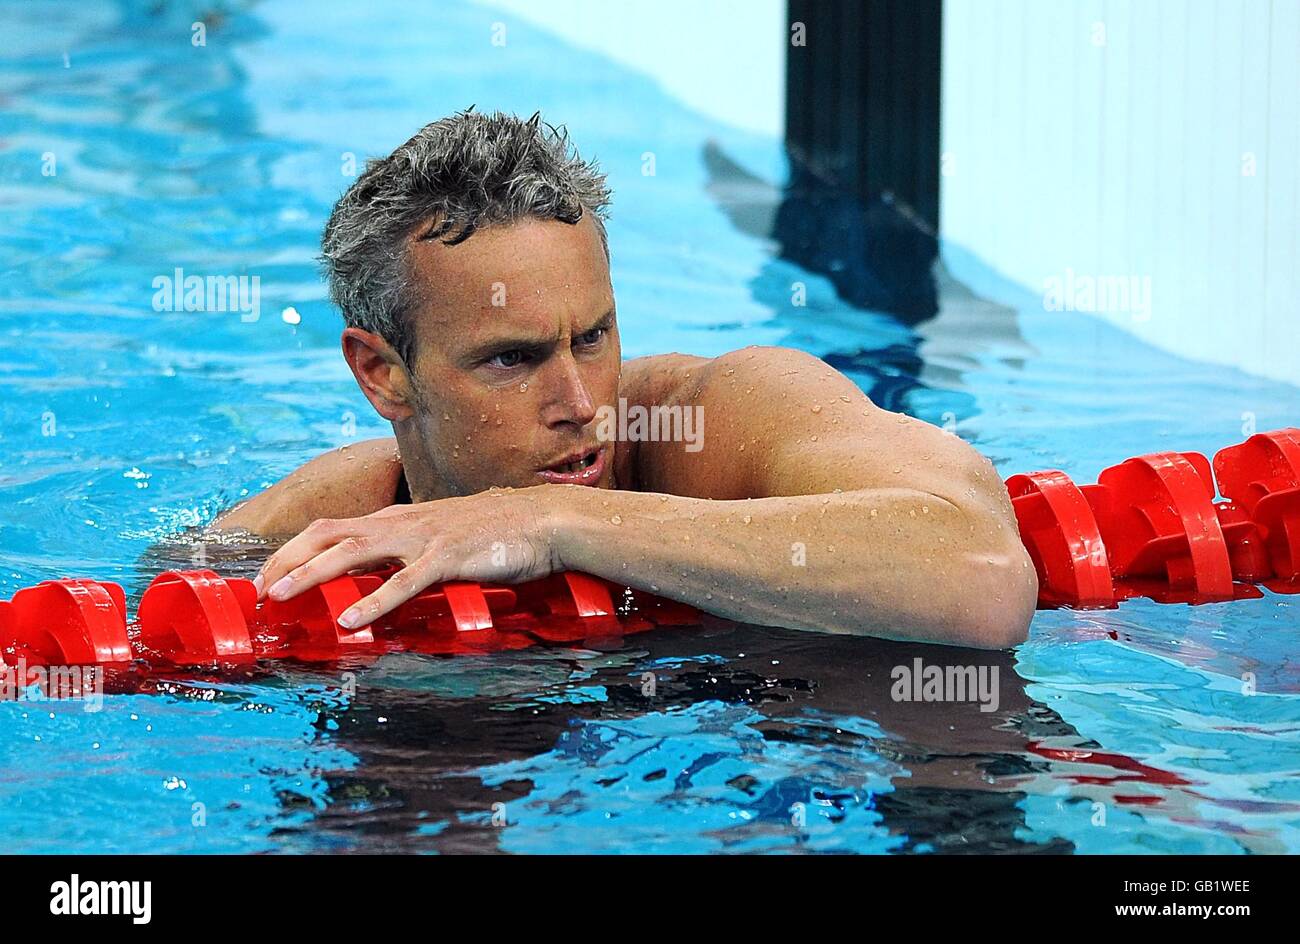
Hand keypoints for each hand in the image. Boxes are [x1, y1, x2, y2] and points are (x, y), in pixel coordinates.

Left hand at [251, 486, 561, 627]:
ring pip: (353, 551)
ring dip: (310, 574)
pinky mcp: (448, 558)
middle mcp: (401, 523)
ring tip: (279, 597)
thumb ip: (410, 554)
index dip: (292, 550)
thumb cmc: (495, 533)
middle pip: (327, 533)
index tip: (266, 576)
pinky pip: (403, 582)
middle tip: (257, 591)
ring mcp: (423, 538)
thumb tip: (384, 579)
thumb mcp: (441, 538)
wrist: (543, 520)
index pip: (331, 528)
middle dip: (285, 560)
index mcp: (398, 519)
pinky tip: (352, 621)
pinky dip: (374, 602)